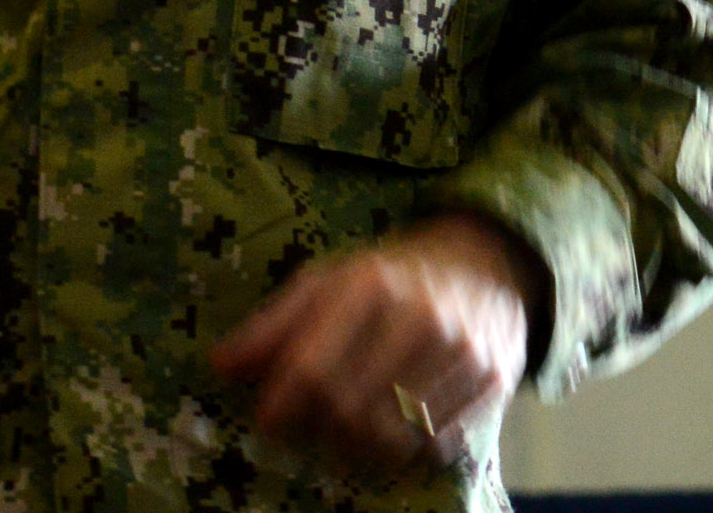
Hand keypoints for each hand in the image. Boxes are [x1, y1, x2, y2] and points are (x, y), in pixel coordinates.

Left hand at [210, 212, 550, 475]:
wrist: (484, 264)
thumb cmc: (390, 278)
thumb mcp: (327, 283)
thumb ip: (272, 326)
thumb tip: (218, 366)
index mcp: (369, 284)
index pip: (311, 369)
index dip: (279, 408)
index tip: (266, 422)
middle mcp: (421, 314)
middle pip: (349, 410)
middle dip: (318, 431)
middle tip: (310, 429)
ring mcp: (464, 349)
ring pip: (393, 436)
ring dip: (360, 447)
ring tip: (350, 430)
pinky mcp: (495, 379)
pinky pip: (436, 444)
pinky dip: (408, 448)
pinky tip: (396, 425)